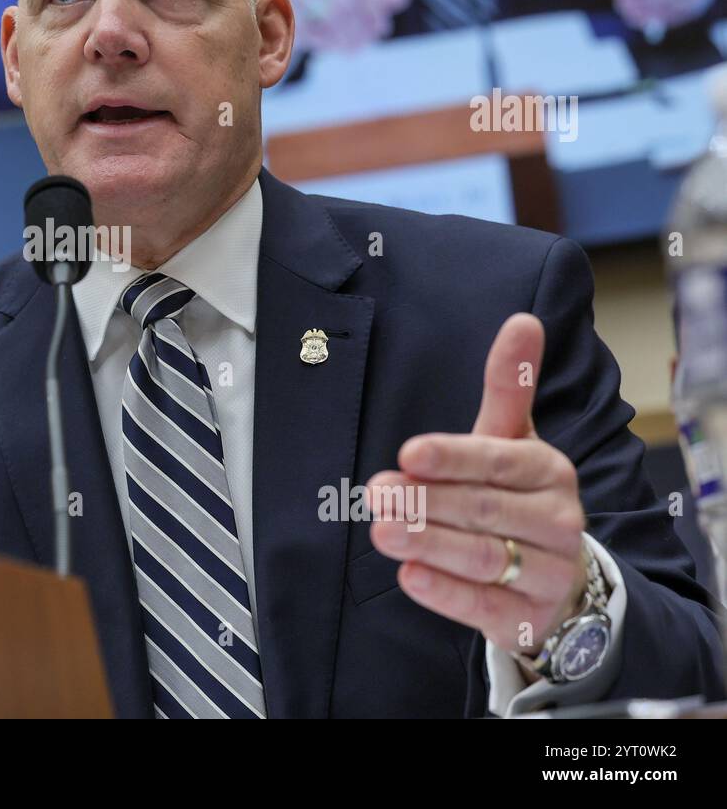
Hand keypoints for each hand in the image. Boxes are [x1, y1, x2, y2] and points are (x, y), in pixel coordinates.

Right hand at [276, 0, 411, 53]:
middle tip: (374, 38)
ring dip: (348, 35)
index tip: (382, 28)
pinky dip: (328, 42)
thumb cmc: (310, 22)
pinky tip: (340, 51)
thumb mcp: (345, 11)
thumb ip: (372, 1)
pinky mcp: (274, 21)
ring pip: (330, 13)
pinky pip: (309, 30)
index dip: (373, 7)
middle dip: (363, 22)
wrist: (265, 41)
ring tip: (355, 50)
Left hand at [365, 313, 588, 658]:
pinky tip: (409, 577)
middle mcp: (556, 520)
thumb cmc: (519, 496)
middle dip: (427, 501)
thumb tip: (522, 320)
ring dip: (430, 544)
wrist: (560, 579)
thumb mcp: (513, 440)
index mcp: (548, 469)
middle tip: (377, 494)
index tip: (407, 453)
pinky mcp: (528, 618)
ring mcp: (547, 572)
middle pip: (485, 509)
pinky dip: (447, 594)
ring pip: (485, 557)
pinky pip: (486, 608)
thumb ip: (509, 386)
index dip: (452, 458)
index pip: (497, 461)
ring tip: (382, 531)